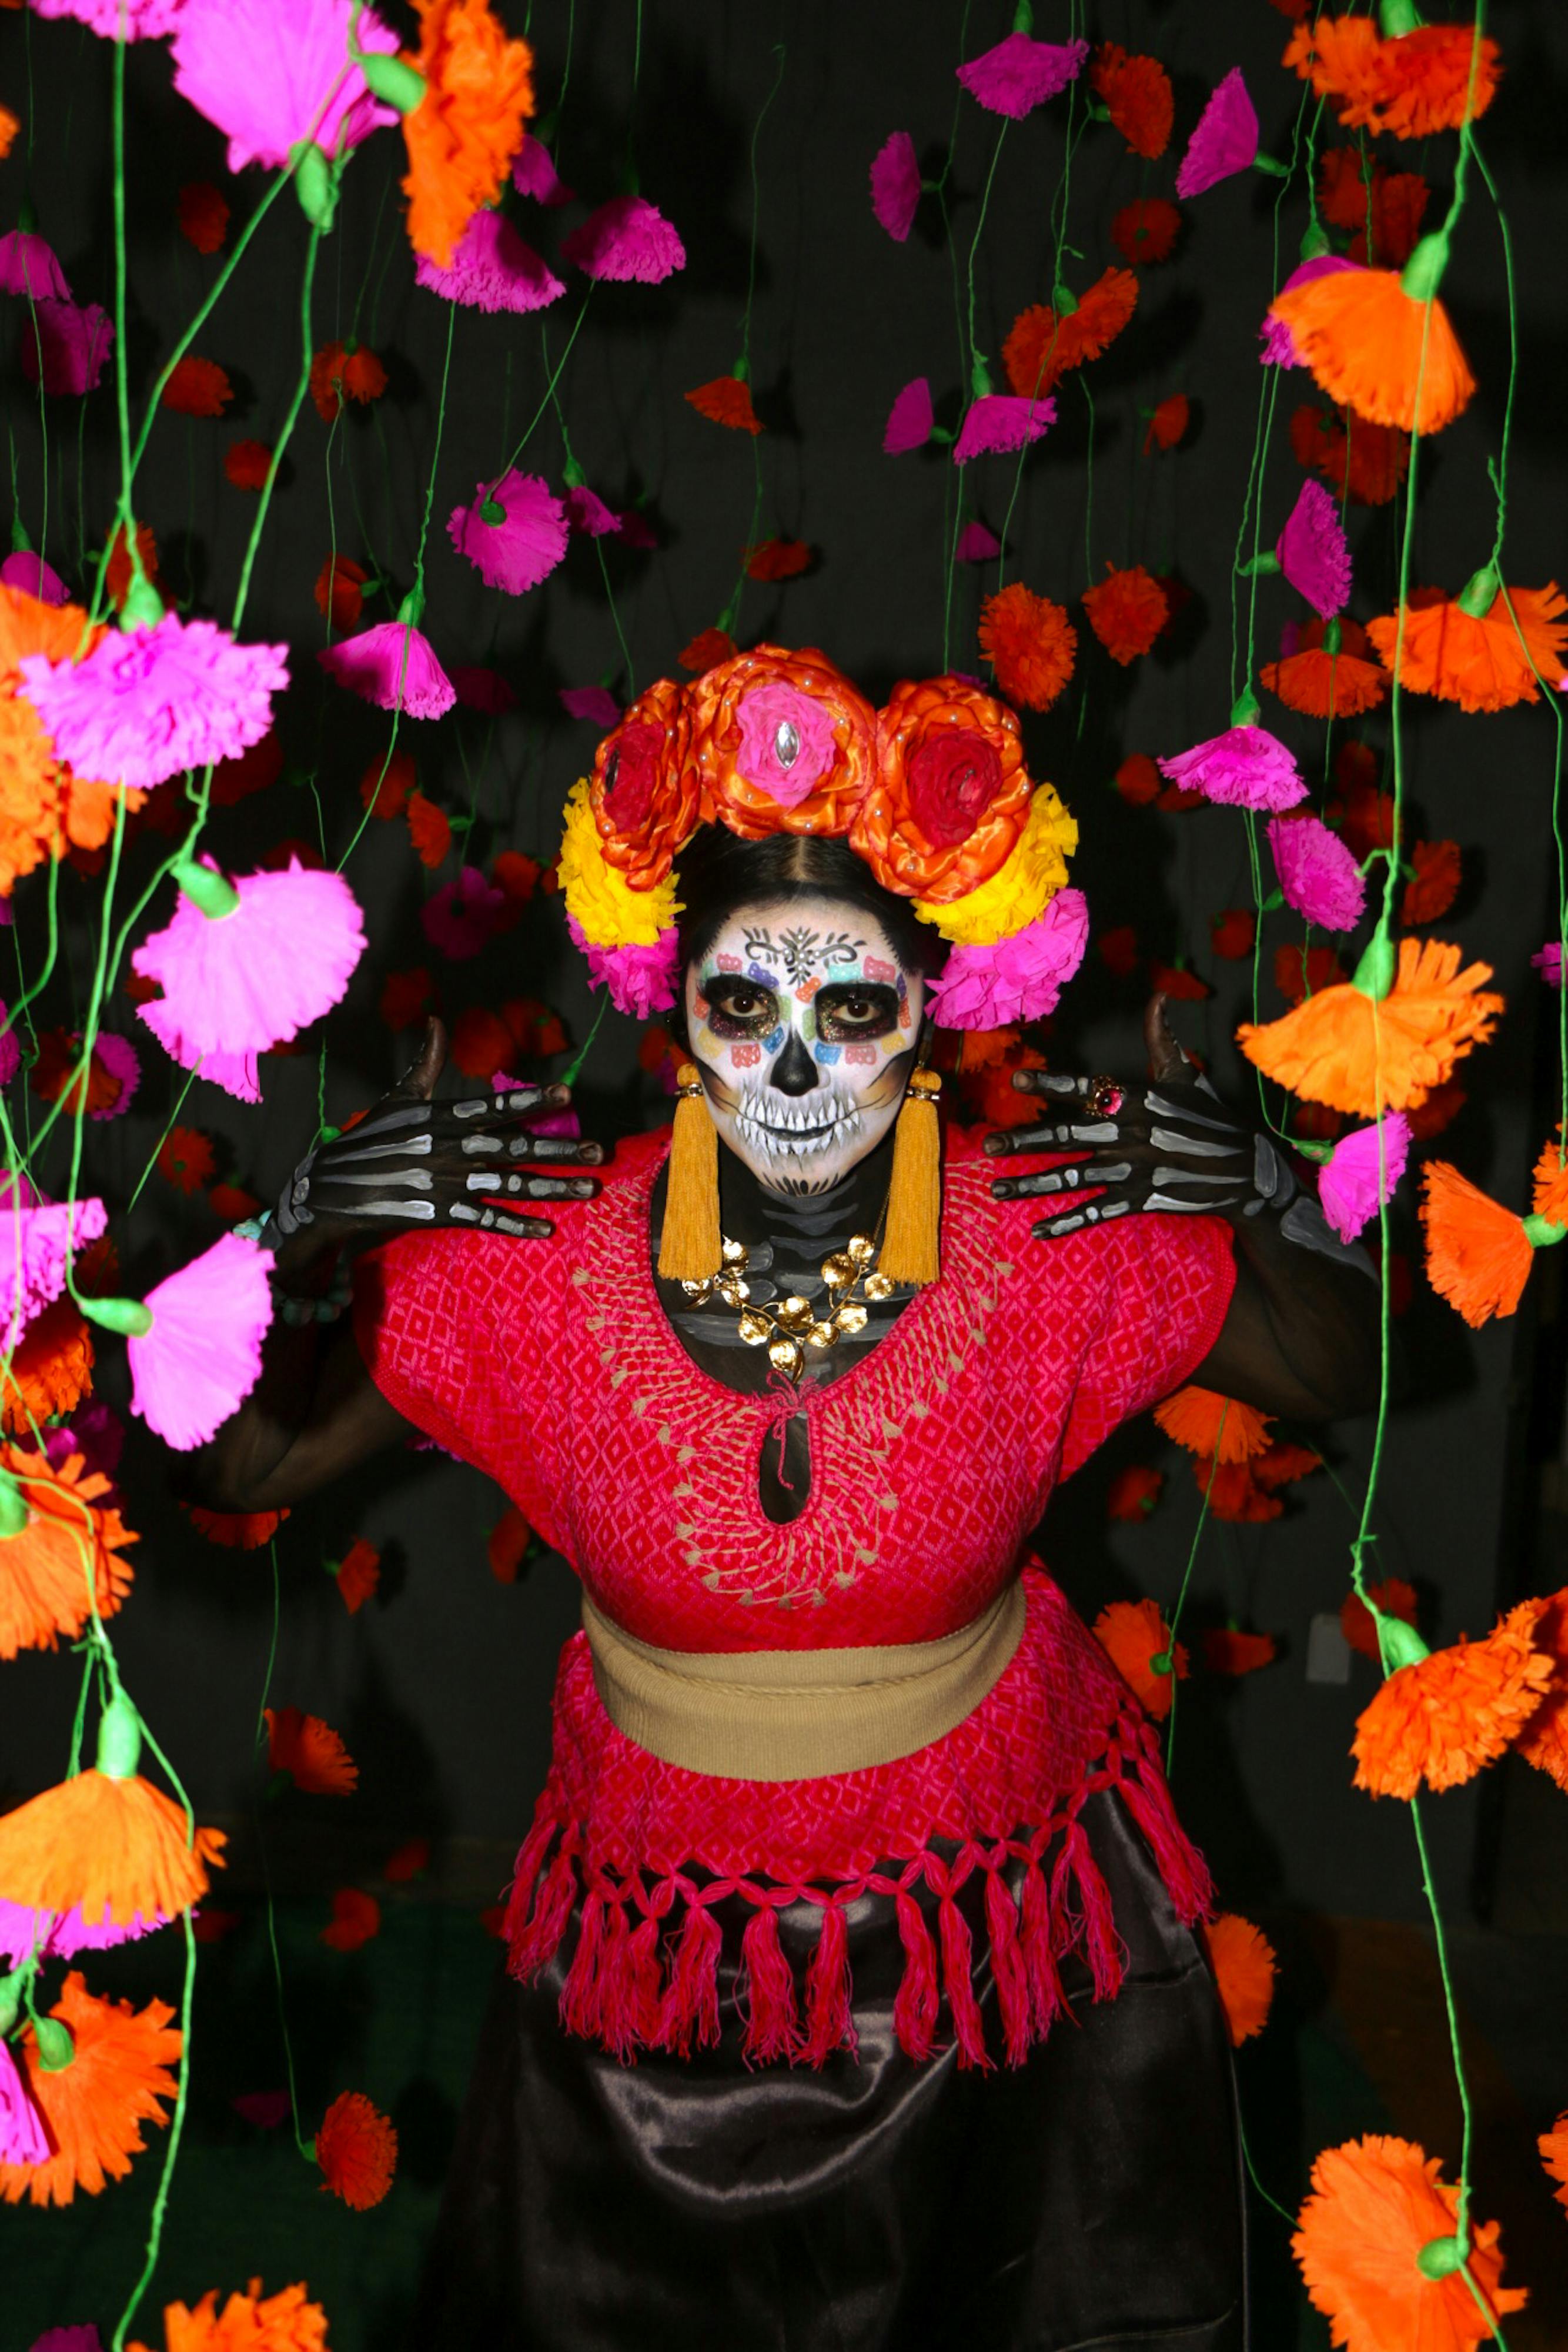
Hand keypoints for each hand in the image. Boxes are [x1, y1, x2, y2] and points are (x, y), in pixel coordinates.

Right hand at [272, 1018, 603, 1250]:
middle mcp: (452, 1149)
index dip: (532, 1100)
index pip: (496, 1106)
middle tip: (599, 1150)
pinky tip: (547, 1229)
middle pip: (516, 1148)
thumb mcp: (400, 1097)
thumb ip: (426, 1061)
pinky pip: (487, 1220)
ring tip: (589, 1187)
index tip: (567, 1094)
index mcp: (444, 1117)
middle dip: (561, 1149)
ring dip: (554, 1188)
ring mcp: (449, 1183)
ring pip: (511, 1186)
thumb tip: (435, 1018)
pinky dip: (517, 1226)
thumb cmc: (372, 1137)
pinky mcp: (442, 1214)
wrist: (334, 1187)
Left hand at [984, 995, 1296, 1240]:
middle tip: (989, 1146)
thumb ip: (1162, 1039)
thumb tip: (1157, 997)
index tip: (1017, 1077)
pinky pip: (1096, 1212)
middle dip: (1025, 1141)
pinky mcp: (1141, 1200)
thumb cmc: (1209, 1116)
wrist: (1246, 1168)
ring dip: (1031, 1184)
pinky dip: (1067, 1222)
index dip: (1051, 1082)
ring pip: (1073, 1177)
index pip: (1087, 1088)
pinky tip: (1037, 1230)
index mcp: (1138, 1099)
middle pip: (1068, 1136)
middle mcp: (1130, 1134)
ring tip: (995, 1188)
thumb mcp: (1186, 1075)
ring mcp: (1134, 1170)